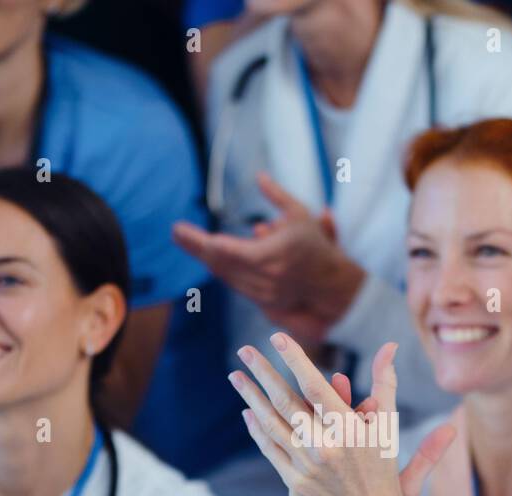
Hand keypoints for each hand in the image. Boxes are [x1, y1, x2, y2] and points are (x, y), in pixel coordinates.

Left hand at [173, 172, 365, 343]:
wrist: (334, 286)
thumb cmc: (316, 247)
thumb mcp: (300, 215)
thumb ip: (278, 196)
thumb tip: (259, 177)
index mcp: (273, 255)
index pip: (228, 251)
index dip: (201, 243)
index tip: (180, 231)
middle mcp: (266, 278)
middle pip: (220, 264)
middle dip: (197, 247)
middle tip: (178, 233)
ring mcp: (263, 294)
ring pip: (225, 275)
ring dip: (208, 258)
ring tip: (190, 241)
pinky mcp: (263, 303)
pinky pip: (235, 284)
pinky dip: (222, 269)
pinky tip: (211, 256)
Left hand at [229, 332, 454, 495]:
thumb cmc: (383, 467)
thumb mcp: (388, 426)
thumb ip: (385, 383)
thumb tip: (390, 345)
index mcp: (350, 430)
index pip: (315, 386)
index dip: (295, 359)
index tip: (277, 337)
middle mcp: (326, 448)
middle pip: (286, 402)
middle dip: (263, 373)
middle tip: (245, 350)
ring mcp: (308, 467)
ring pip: (272, 424)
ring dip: (251, 397)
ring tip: (235, 375)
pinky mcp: (296, 484)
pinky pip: (271, 449)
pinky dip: (257, 429)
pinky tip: (247, 411)